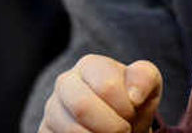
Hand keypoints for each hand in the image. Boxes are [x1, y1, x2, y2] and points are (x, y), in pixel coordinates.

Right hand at [38, 54, 161, 132]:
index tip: (134, 112)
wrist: (121, 124)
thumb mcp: (147, 85)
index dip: (126, 106)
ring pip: (71, 130)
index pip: (106, 86)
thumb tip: (133, 96)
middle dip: (112, 126)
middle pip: (82, 106)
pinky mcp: (44, 131)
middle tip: (124, 131)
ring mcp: (51, 109)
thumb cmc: (133, 101)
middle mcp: (65, 83)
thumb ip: (145, 79)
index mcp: (89, 65)